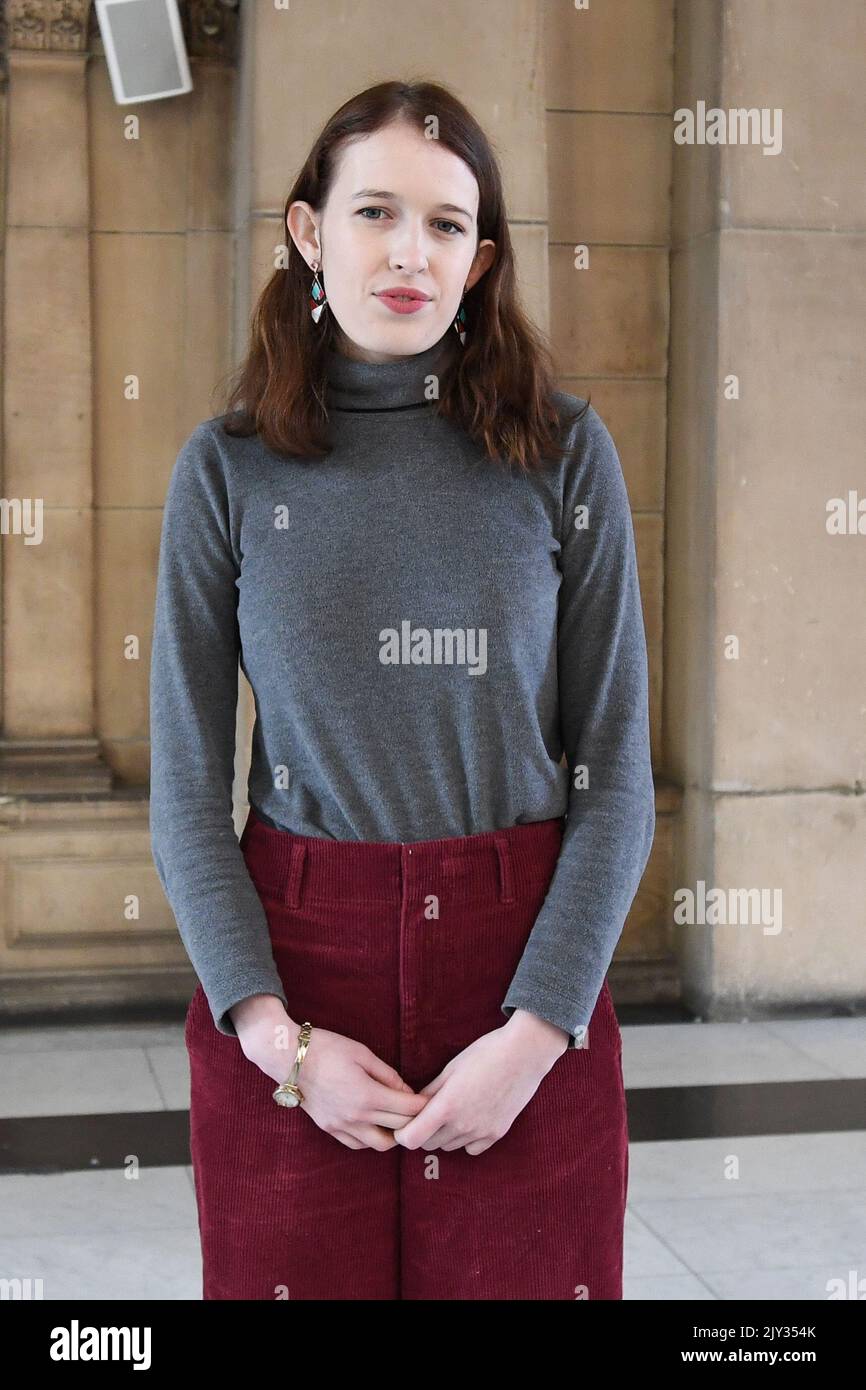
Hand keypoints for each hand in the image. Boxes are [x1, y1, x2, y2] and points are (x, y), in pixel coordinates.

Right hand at [231, 998, 427, 1151]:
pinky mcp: (330, 1129)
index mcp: (367, 1096)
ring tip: (398, 1119)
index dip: (424, 1106)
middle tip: (422, 1111)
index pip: (407, 1110)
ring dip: (393, 1134)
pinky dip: (372, 1139)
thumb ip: (387, 1075)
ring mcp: (341, 1126)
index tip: (433, 1100)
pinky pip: (358, 1144)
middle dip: (415, 1121)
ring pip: (379, 1145)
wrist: (289, 1058)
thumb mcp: (362, 1054)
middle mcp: (356, 1117)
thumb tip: (406, 1092)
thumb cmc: (327, 1048)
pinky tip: (375, 1125)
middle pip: (398, 1129)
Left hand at [392, 1012, 568, 1155]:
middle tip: (428, 1112)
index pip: (411, 1139)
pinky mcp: (497, 1134)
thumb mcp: (451, 1068)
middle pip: (428, 1144)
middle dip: (423, 1131)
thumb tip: (413, 1107)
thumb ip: (430, 1092)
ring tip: (453, 1110)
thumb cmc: (485, 1053)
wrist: (524, 1054)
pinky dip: (465, 1140)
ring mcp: (481, 1132)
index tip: (405, 1121)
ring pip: (449, 1146)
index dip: (403, 1132)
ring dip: (444, 1135)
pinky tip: (470, 1119)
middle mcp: (462, 1125)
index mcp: (446, 1106)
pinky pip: (471, 1148)